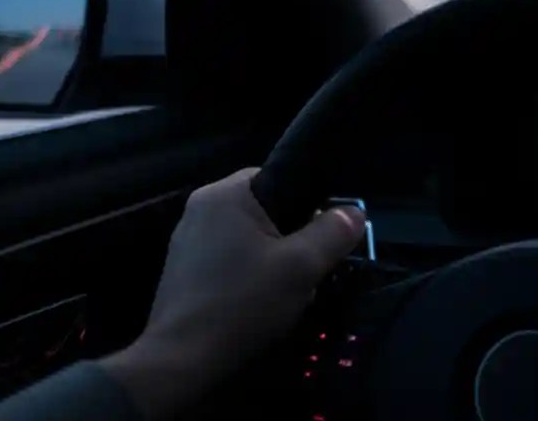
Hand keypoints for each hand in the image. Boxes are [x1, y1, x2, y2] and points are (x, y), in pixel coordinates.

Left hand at [100, 168, 364, 419]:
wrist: (182, 362)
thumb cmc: (242, 303)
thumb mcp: (302, 266)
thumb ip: (333, 233)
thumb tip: (355, 212)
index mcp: (223, 195)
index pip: (279, 176)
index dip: (310, 203)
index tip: (324, 234)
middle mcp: (199, 210)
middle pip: (266, 211)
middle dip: (293, 237)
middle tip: (311, 267)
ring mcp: (187, 243)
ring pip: (250, 239)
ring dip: (274, 260)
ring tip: (287, 290)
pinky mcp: (184, 274)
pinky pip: (231, 261)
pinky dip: (250, 276)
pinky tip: (260, 304)